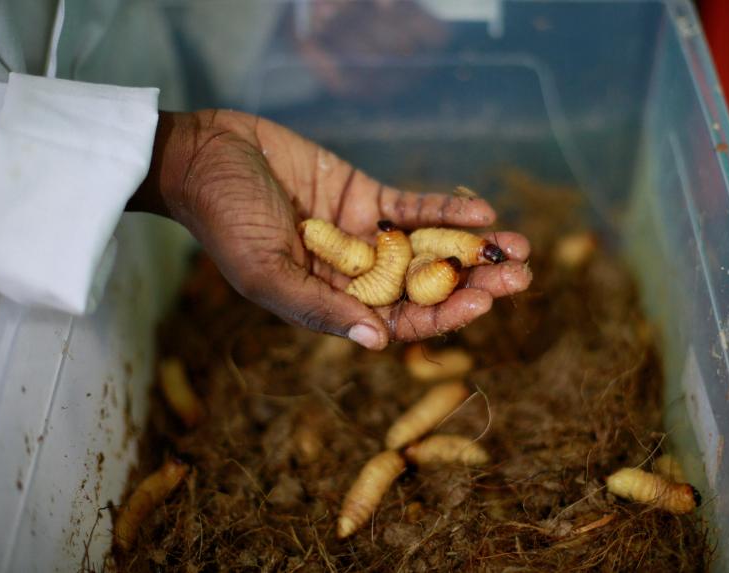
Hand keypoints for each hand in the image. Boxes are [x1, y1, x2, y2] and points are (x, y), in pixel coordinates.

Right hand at [129, 110, 531, 349]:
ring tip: (519, 246)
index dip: (441, 317)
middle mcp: (354, 276)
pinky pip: (413, 208)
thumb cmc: (226, 221)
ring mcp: (363, 236)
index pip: (397, 321)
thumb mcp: (266, 272)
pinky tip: (481, 212)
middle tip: (521, 277)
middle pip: (425, 287)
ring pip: (428, 248)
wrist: (208, 157)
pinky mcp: (365, 197)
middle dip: (473, 283)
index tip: (480, 304)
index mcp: (331, 304)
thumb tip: (377, 341)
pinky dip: (446, 210)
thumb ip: (319, 308)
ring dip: (474, 248)